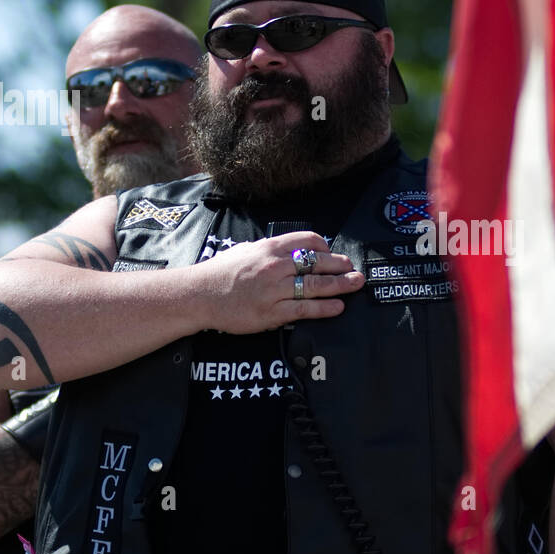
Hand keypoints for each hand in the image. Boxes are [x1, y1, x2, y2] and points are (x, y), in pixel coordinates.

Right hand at [192, 232, 364, 332]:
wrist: (199, 295)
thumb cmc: (220, 272)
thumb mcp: (246, 250)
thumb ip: (270, 249)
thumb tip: (292, 249)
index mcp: (269, 247)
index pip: (307, 240)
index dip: (325, 247)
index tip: (333, 253)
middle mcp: (274, 266)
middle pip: (317, 263)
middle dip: (341, 266)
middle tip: (355, 269)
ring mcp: (273, 290)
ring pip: (315, 286)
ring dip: (340, 286)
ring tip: (355, 284)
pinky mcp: (271, 313)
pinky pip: (304, 310)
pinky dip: (324, 308)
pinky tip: (337, 307)